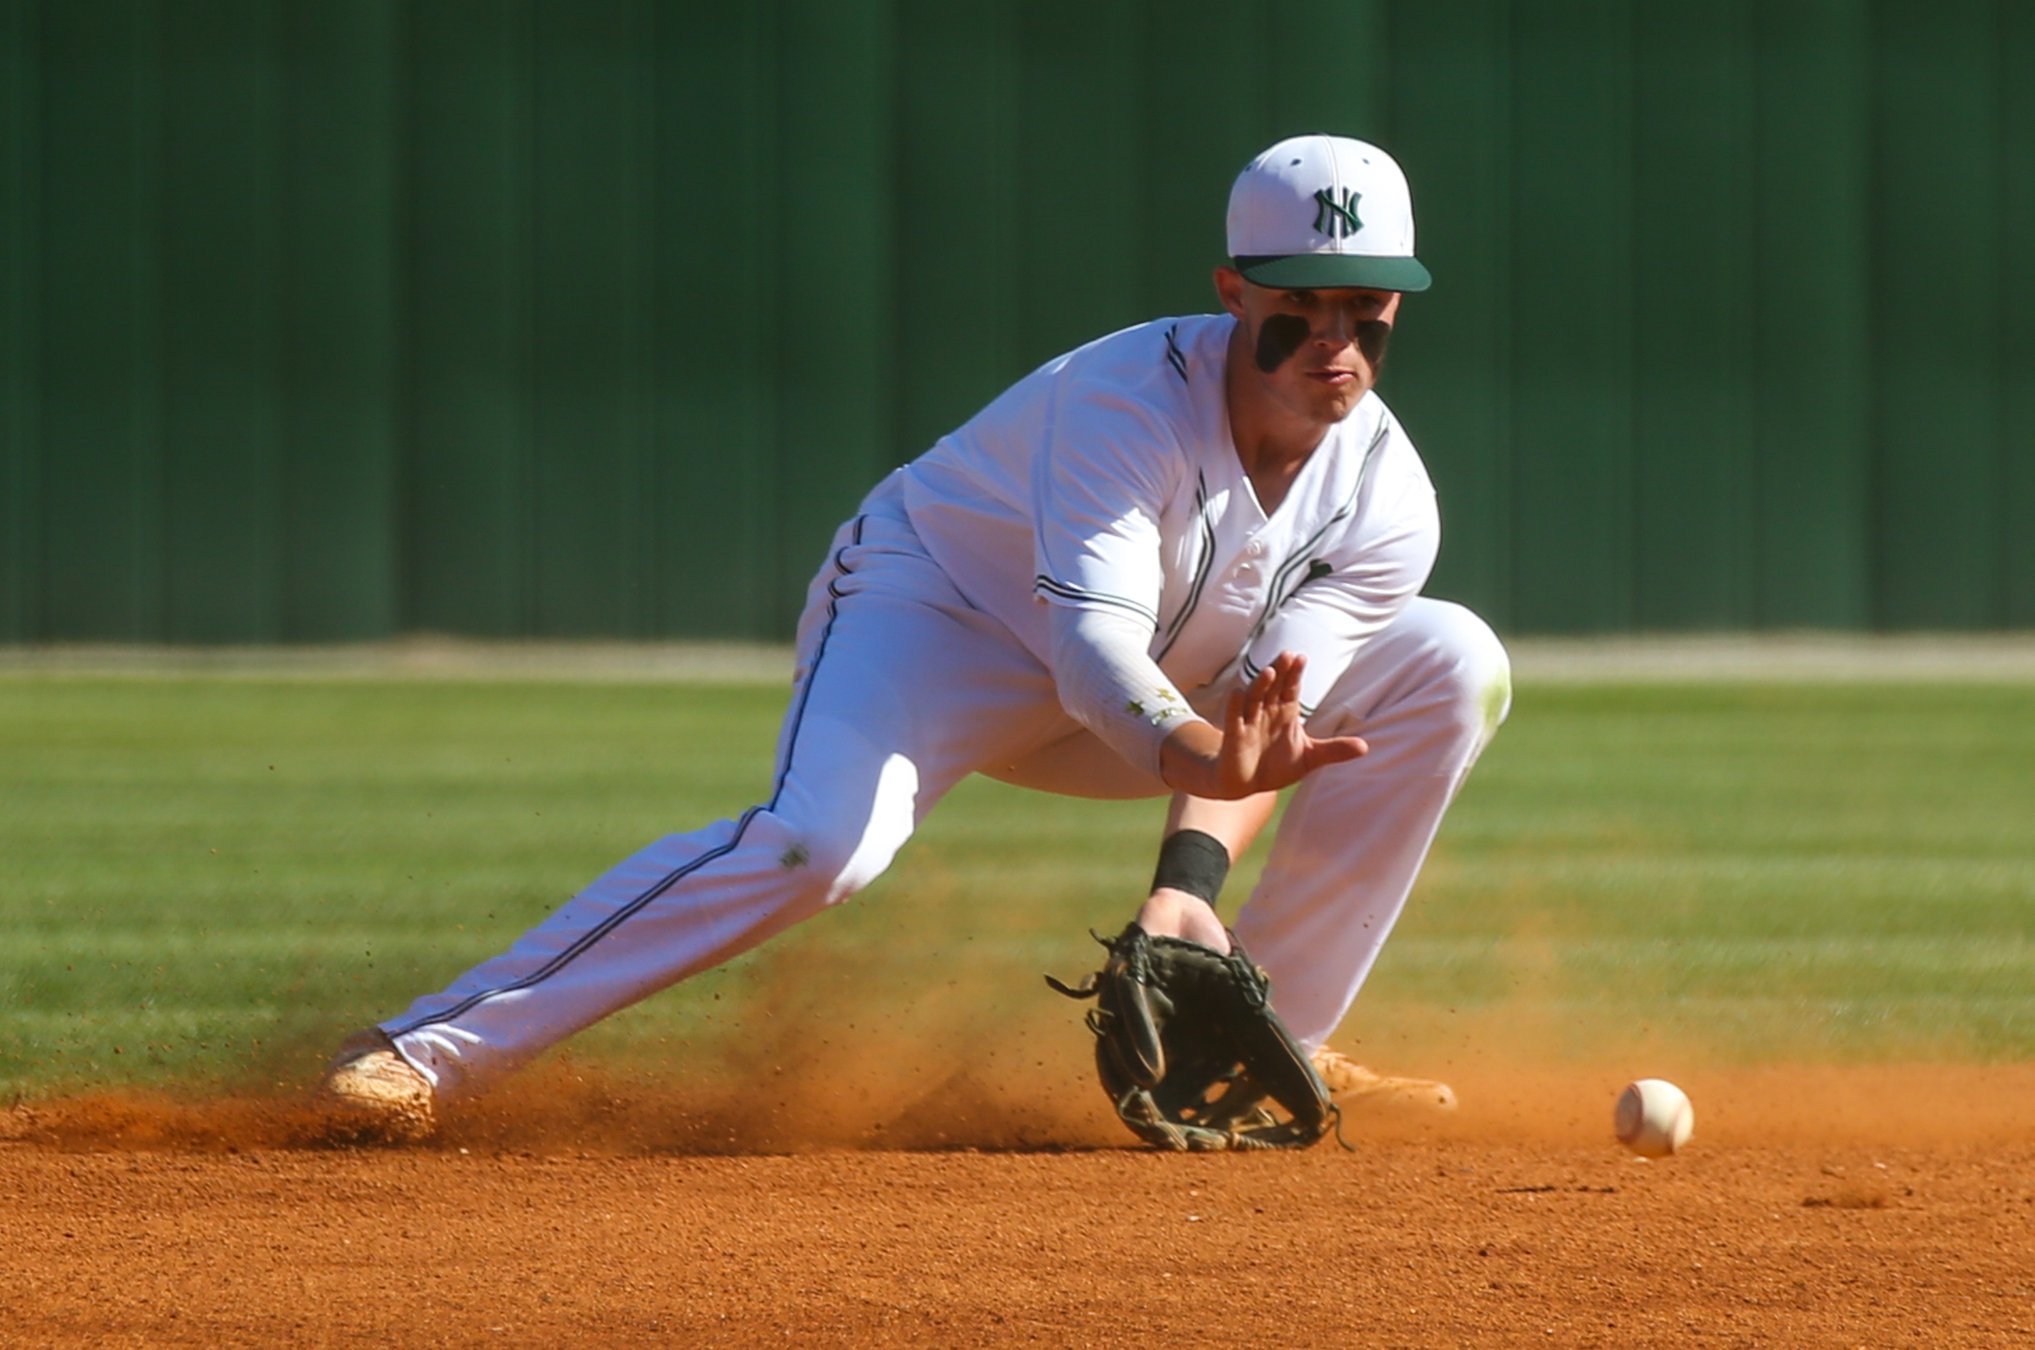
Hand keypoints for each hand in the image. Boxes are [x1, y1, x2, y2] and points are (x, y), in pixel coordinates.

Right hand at [1158, 652, 1366, 799]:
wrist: (1247, 784)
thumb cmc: (1276, 766)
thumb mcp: (1309, 757)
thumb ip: (1334, 750)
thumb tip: (1366, 747)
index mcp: (1285, 713)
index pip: (1291, 688)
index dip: (1294, 673)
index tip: (1301, 658)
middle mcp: (1266, 712)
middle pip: (1273, 686)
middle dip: (1279, 671)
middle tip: (1287, 655)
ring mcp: (1249, 722)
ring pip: (1254, 698)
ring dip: (1260, 685)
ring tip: (1269, 671)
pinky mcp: (1235, 736)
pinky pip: (1234, 718)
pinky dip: (1235, 706)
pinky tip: (1238, 693)